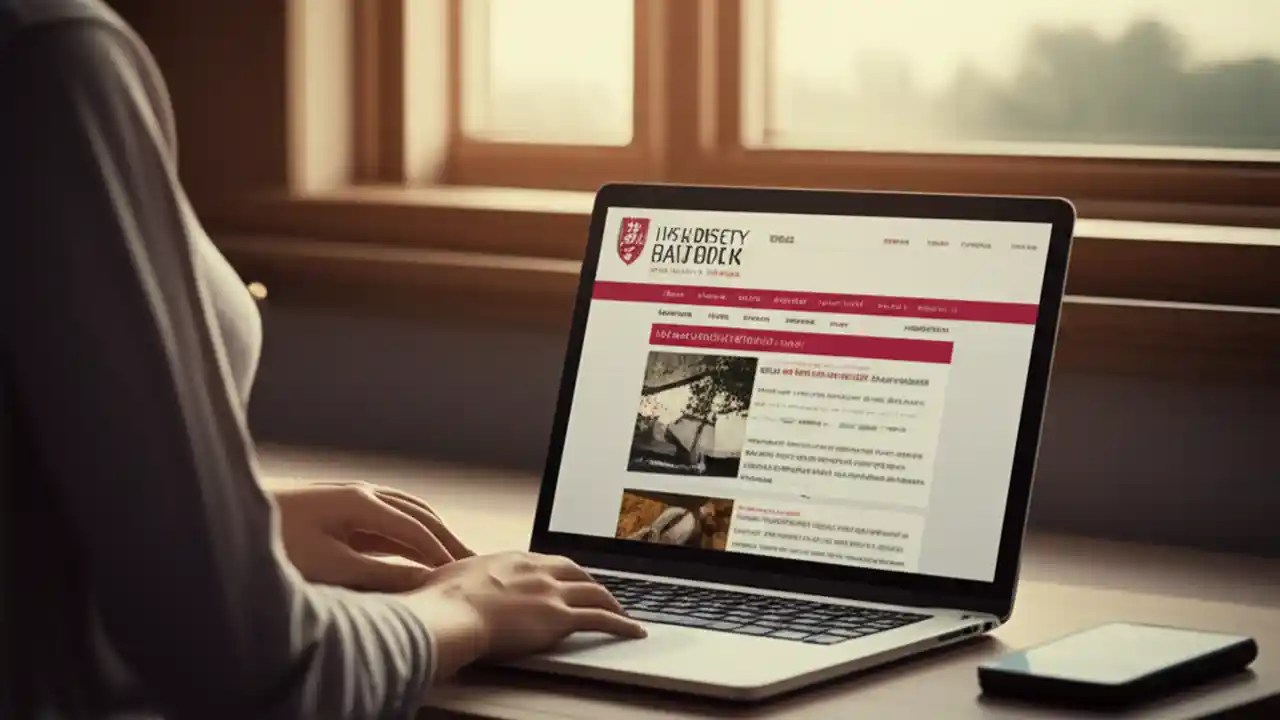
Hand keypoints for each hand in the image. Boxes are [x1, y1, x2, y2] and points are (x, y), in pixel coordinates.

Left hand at [273, 483, 473, 591]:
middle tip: (473, 559)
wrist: (226, 520)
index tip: (464, 574)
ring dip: (429, 531)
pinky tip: (411, 548)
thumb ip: (381, 573)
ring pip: (403, 510)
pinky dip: (407, 532)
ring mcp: (348, 497)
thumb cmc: (274, 547)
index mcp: (360, 501)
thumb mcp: (331, 567)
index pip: (416, 528)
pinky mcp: (336, 508)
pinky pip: (384, 517)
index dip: (441, 552)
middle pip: (417, 512)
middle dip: (445, 536)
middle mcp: (359, 492)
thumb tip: (425, 578)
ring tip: (450, 553)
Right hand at [397, 552, 646, 678]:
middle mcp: (537, 570)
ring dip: (613, 603)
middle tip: (604, 594)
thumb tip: (447, 584)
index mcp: (512, 558)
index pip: (549, 562)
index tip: (570, 579)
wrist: (450, 614)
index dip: (564, 572)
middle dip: (594, 583)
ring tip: (624, 613)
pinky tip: (633, 631)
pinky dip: (621, 624)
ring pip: (595, 592)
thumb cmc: (440, 601)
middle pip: (578, 572)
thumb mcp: (449, 578)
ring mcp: (551, 592)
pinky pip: (601, 619)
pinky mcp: (560, 617)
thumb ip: (459, 580)